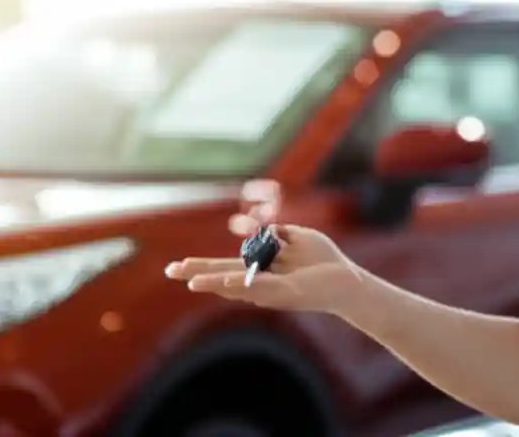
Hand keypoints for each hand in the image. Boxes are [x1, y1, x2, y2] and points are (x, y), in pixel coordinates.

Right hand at [164, 211, 367, 315]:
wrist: (348, 282)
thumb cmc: (324, 261)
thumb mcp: (298, 238)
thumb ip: (277, 232)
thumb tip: (260, 226)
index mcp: (261, 269)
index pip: (226, 266)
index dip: (203, 266)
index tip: (180, 266)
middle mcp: (261, 282)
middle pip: (223, 277)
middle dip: (197, 274)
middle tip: (170, 272)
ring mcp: (271, 289)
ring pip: (237, 285)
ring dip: (214, 282)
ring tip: (191, 282)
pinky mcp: (286, 293)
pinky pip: (260, 287)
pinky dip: (242, 285)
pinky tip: (225, 284)